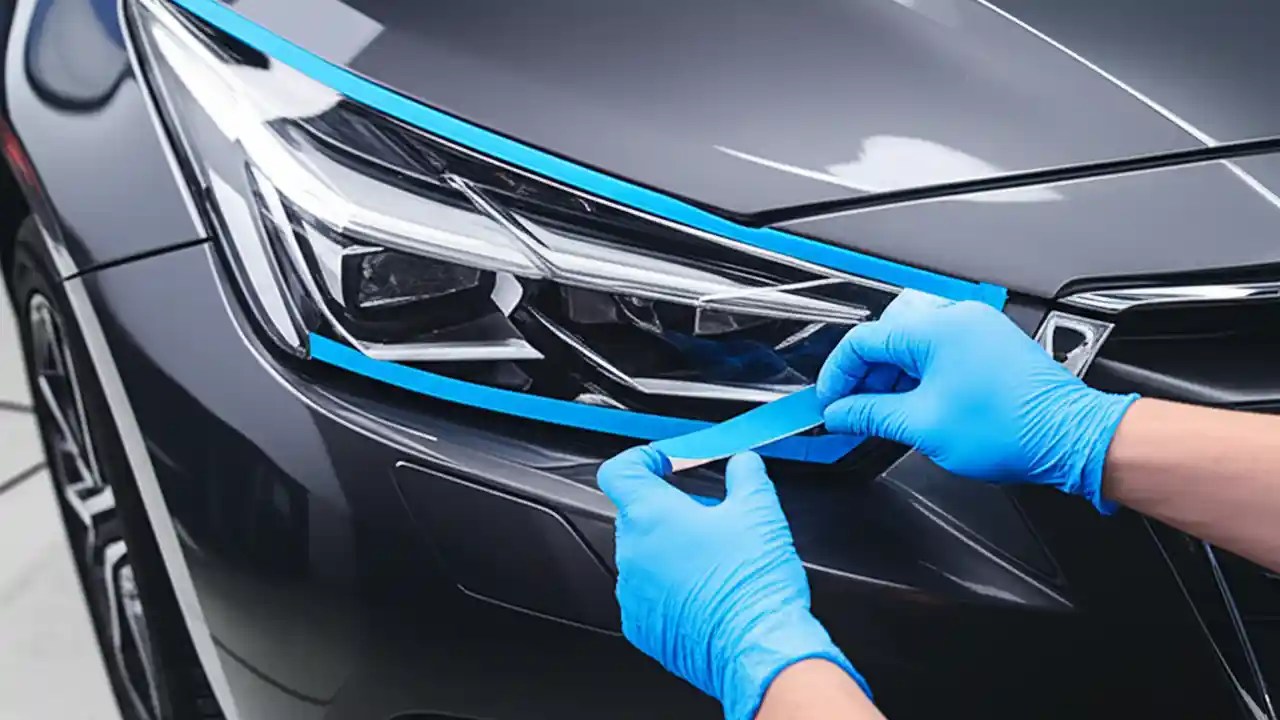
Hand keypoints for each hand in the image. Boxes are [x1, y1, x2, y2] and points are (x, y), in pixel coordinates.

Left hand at [597, 447, 868, 719]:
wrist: (757, 649)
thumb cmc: (752, 585)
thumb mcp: (760, 512)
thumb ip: (746, 474)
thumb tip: (743, 464)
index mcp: (651, 516)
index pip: (619, 471)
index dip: (642, 460)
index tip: (665, 463)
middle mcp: (632, 553)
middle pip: (638, 513)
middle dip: (672, 507)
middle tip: (712, 514)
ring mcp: (633, 593)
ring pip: (645, 555)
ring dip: (672, 549)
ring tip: (715, 557)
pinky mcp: (641, 626)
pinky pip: (649, 593)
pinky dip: (671, 586)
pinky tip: (707, 590)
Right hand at [816, 290, 1137, 511]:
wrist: (1071, 437)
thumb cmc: (1012, 428)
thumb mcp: (922, 425)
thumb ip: (871, 415)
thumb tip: (841, 414)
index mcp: (937, 328)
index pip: (863, 341)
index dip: (837, 375)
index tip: (829, 403)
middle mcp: (957, 318)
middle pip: (887, 338)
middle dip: (863, 376)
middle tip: (852, 410)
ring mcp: (976, 329)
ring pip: (913, 344)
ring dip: (891, 376)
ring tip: (883, 413)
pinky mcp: (990, 346)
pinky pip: (939, 351)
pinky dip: (918, 375)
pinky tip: (913, 404)